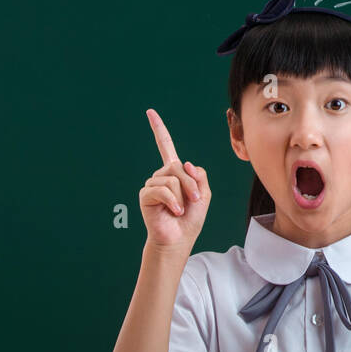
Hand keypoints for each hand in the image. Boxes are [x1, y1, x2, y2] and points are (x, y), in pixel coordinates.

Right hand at [138, 108, 210, 251]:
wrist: (179, 239)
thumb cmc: (190, 219)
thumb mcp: (204, 193)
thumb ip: (199, 175)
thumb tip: (184, 163)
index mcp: (174, 172)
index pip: (165, 146)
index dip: (158, 129)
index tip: (150, 112)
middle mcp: (161, 175)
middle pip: (179, 166)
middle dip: (192, 184)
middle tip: (194, 200)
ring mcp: (152, 184)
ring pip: (173, 178)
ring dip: (183, 195)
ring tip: (181, 209)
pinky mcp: (146, 195)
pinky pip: (163, 189)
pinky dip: (173, 201)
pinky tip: (174, 211)